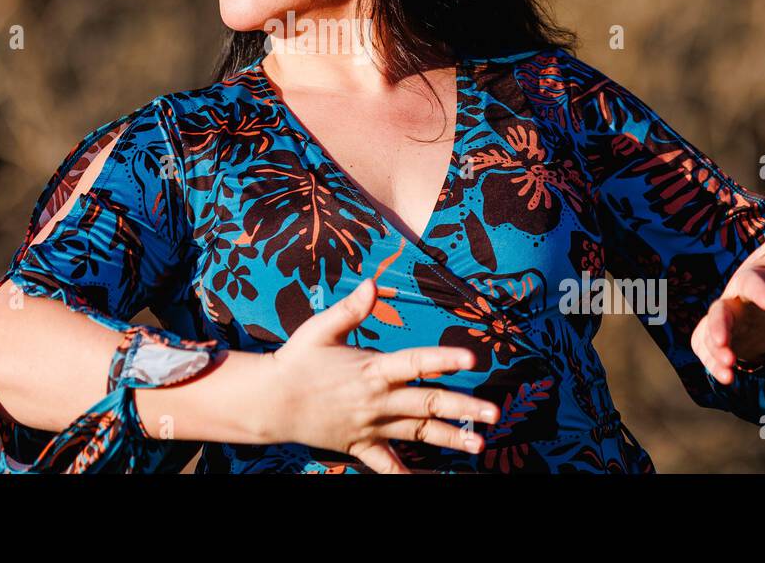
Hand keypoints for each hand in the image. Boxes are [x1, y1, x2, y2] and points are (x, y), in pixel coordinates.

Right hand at [261, 277, 500, 472]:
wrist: (270, 402)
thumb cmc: (296, 360)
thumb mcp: (320, 329)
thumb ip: (350, 309)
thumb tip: (373, 283)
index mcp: (371, 369)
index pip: (415, 361)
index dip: (444, 359)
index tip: (471, 358)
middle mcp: (377, 400)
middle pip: (428, 403)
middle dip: (464, 408)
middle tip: (495, 413)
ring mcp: (371, 426)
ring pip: (418, 434)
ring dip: (450, 439)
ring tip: (480, 445)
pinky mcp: (360, 446)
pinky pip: (387, 465)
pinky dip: (405, 475)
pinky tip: (426, 482)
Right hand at [691, 211, 764, 384]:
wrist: (749, 308)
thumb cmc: (763, 282)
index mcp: (748, 282)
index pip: (752, 283)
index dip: (760, 291)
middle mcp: (729, 303)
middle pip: (720, 312)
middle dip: (720, 325)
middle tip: (724, 341)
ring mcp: (720, 324)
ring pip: (711, 336)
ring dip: (717, 350)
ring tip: (729, 364)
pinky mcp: (713, 343)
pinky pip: (710, 355)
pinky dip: (716, 367)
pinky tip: (729, 379)